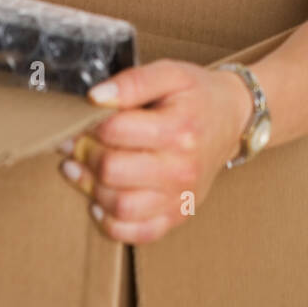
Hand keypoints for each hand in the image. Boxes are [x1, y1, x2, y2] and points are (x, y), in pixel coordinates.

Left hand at [57, 60, 252, 244]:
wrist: (232, 118)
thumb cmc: (197, 94)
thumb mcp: (171, 73)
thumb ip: (133, 81)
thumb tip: (95, 97)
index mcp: (179, 129)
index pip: (116, 131)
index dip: (87, 124)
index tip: (78, 120)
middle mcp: (182, 168)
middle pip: (113, 171)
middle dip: (85, 155)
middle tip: (75, 144)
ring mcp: (181, 196)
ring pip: (121, 207)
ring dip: (90, 189)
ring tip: (79, 169)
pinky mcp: (179, 214)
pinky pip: (138, 233)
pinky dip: (111, 223)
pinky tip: (100, 200)